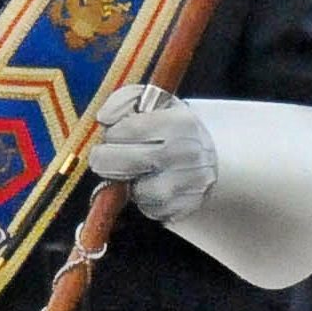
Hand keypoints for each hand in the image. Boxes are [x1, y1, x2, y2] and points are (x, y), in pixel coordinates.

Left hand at [89, 85, 216, 221]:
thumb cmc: (169, 126)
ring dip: (128, 183)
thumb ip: (123, 101)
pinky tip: (150, 185)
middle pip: (125, 164)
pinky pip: (150, 209)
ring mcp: (190, 183)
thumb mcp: (152, 102)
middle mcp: (187, 153)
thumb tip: (103, 118)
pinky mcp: (187, 207)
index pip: (129, 130)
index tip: (111, 136)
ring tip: (136, 170)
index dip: (112, 135)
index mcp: (180, 122)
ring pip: (136, 191)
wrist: (208, 154)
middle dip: (105, 161)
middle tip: (104, 158)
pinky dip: (143, 200)